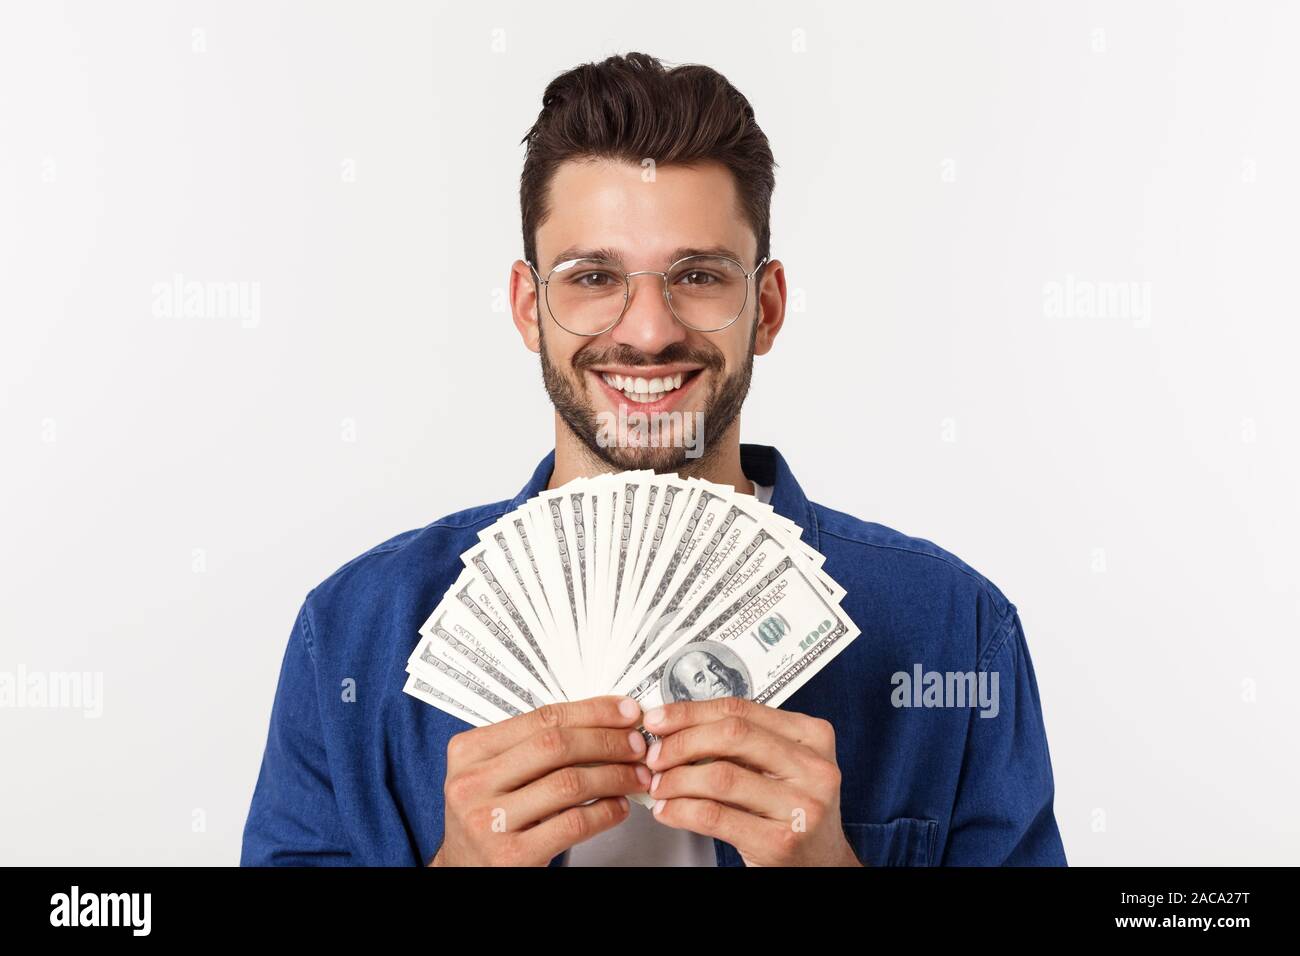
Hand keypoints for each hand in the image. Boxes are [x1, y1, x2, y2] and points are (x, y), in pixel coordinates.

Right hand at [429, 696, 652, 865]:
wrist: (465, 871)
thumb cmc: (489, 816)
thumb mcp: (495, 773)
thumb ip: (534, 746)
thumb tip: (604, 721)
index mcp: (469, 751)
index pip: (541, 718)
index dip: (592, 712)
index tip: (624, 712)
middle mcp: (472, 784)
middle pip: (556, 746)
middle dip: (607, 741)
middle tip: (636, 745)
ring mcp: (489, 821)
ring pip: (569, 783)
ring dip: (614, 776)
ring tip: (636, 776)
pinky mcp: (511, 856)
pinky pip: (573, 824)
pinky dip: (605, 812)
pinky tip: (618, 807)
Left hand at [642, 697, 861, 865]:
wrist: (822, 863)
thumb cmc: (793, 810)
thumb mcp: (781, 767)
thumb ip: (742, 743)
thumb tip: (676, 726)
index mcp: (813, 737)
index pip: (741, 710)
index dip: (692, 712)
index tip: (660, 719)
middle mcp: (813, 768)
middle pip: (731, 735)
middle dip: (681, 743)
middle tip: (655, 756)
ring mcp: (800, 806)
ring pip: (720, 776)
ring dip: (676, 779)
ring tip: (659, 786)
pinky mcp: (781, 841)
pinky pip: (715, 816)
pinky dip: (681, 811)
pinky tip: (669, 810)